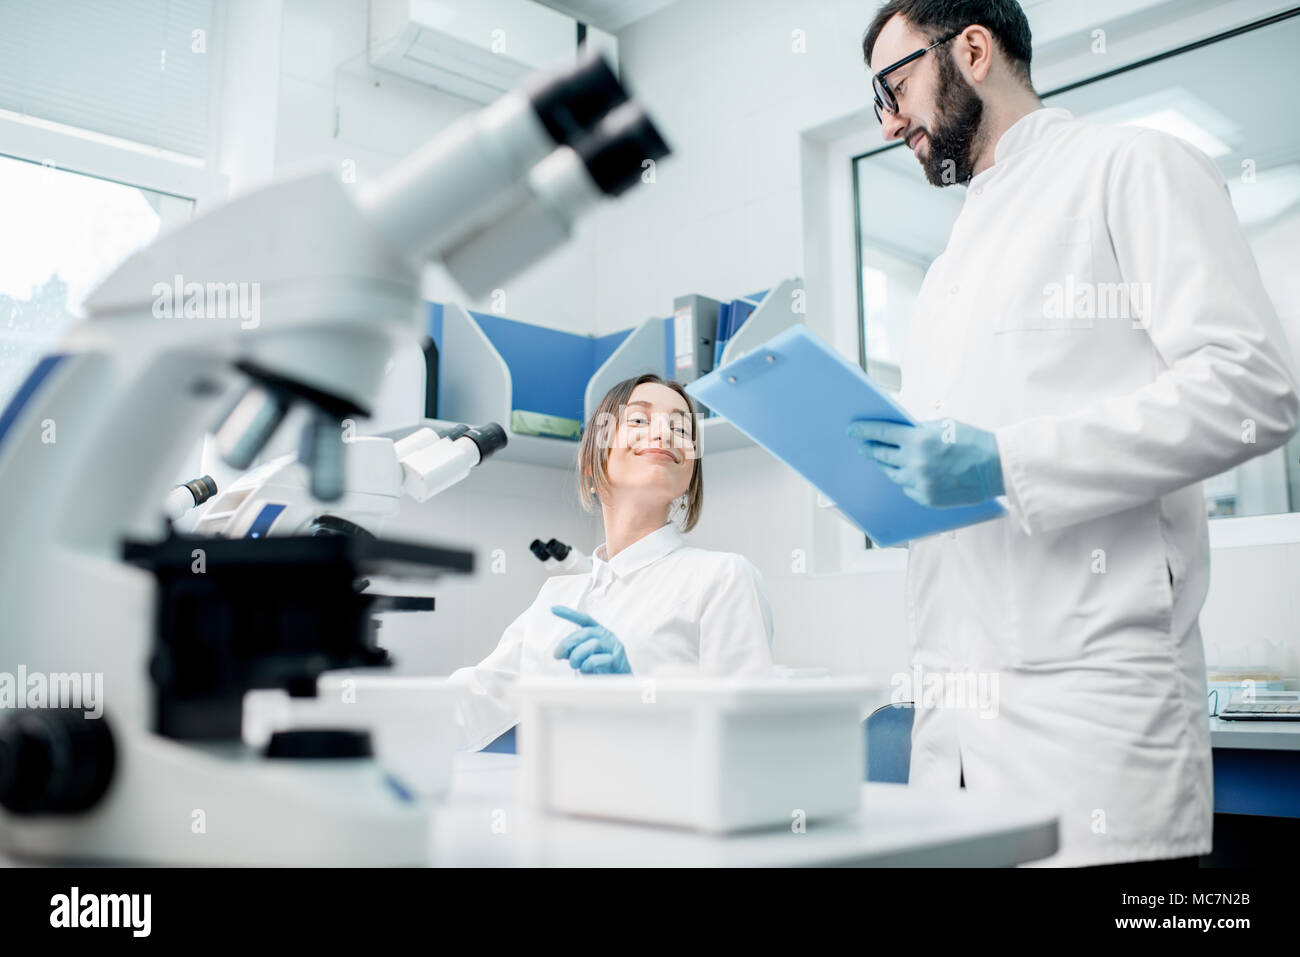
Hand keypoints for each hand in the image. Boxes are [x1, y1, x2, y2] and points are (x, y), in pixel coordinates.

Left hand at [551, 606, 631, 673]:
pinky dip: (588, 665)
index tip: (555, 609)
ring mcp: (613, 647)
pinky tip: (586, 669)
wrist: (620, 682)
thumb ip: (574, 651)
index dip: (570, 613)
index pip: (584, 619)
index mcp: (599, 633)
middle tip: (560, 656)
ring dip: (578, 656)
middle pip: (585, 633)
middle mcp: (607, 636)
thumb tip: (561, 651)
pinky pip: (599, 659)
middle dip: (568, 644)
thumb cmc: (602, 668)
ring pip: (593, 644)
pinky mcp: (617, 660)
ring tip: (576, 665)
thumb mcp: (585, 657)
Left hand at [846, 418, 1004, 506]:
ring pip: (893, 474)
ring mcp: (920, 483)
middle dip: (870, 449)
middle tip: (863, 447)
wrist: (996, 467)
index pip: (882, 433)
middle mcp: (915, 463)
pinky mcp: (927, 498)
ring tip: (883, 460)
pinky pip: (908, 488)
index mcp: (918, 440)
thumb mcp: (942, 425)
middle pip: (882, 455)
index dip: (864, 430)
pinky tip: (906, 474)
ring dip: (886, 465)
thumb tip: (897, 431)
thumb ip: (918, 429)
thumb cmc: (972, 441)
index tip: (853, 430)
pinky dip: (906, 480)